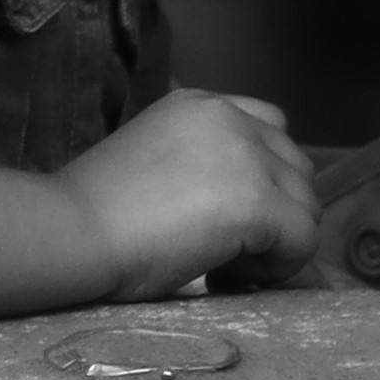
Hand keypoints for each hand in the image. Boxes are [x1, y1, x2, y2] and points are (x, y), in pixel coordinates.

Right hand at [55, 90, 315, 303]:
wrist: (74, 230)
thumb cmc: (94, 212)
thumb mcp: (153, 160)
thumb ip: (199, 163)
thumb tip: (236, 207)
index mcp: (200, 103)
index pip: (270, 128)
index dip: (259, 180)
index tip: (218, 218)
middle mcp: (230, 116)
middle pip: (296, 168)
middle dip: (272, 214)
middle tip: (220, 250)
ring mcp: (247, 154)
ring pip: (306, 206)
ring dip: (275, 243)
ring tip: (221, 267)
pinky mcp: (258, 199)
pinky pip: (303, 240)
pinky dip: (276, 269)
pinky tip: (224, 277)